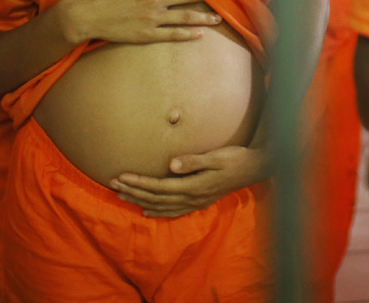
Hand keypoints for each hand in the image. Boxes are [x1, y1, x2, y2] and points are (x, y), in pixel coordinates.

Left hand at [110, 145, 268, 217]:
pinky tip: (148, 210)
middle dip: (133, 191)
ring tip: (122, 196)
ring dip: (140, 200)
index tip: (121, 177)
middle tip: (112, 185)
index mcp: (194, 186)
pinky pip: (174, 211)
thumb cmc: (236, 158)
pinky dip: (158, 211)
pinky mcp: (200, 202)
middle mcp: (192, 198)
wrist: (255, 169)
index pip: (159, 186)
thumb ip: (194, 161)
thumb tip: (171, 165)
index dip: (139, 183)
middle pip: (156, 197)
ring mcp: (196, 202)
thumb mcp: (217, 156)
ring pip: (162, 205)